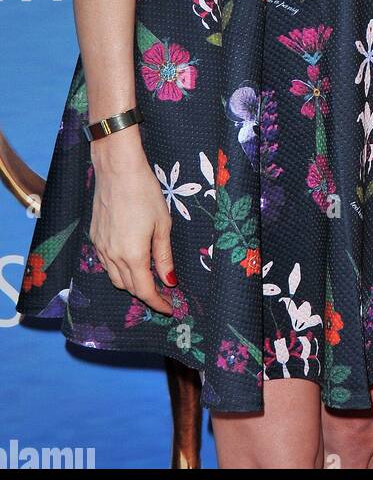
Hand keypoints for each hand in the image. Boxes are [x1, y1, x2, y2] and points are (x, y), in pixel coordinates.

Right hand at [89, 136, 176, 314]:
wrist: (117, 170)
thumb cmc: (145, 193)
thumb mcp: (162, 224)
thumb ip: (164, 256)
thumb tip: (170, 281)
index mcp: (133, 255)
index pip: (144, 291)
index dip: (158, 303)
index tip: (170, 308)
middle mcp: (113, 256)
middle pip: (128, 287)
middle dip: (146, 294)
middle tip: (163, 293)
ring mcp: (100, 247)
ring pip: (115, 277)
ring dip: (131, 283)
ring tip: (149, 278)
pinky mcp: (94, 237)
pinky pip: (106, 263)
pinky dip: (118, 269)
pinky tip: (130, 260)